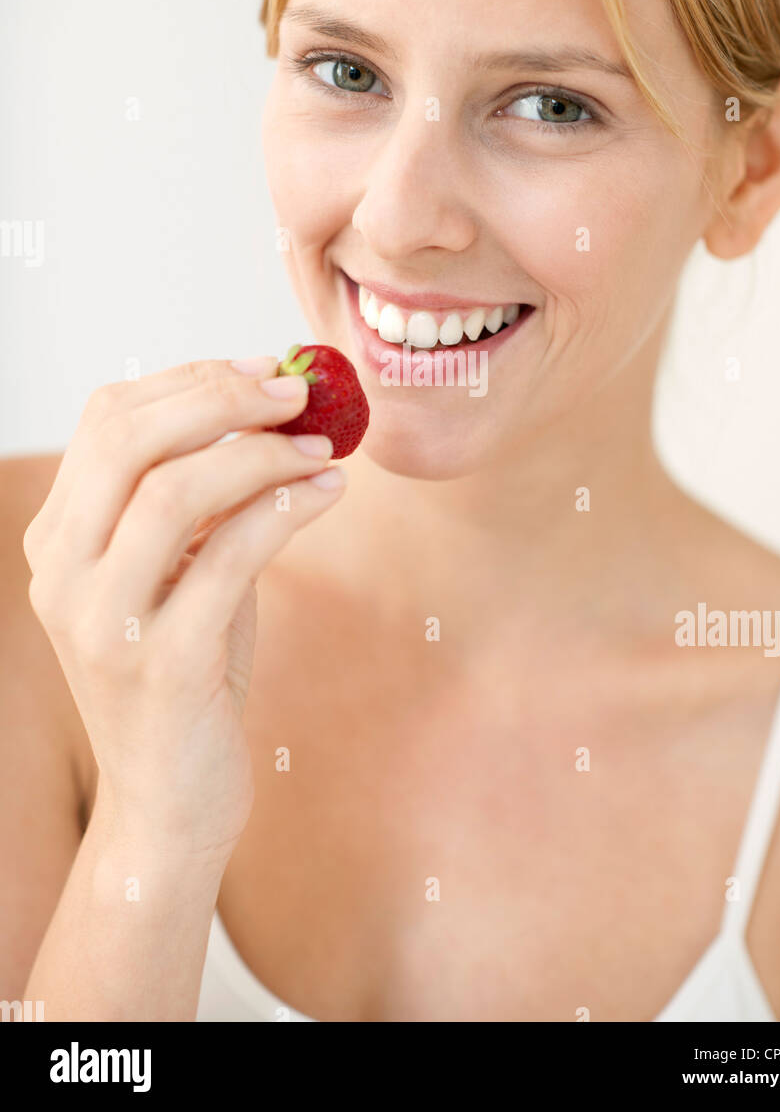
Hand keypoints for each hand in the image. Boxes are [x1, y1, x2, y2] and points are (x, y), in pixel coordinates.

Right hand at [23, 356, 345, 866]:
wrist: (171, 800)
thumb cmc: (186, 673)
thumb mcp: (180, 571)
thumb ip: (203, 498)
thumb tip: (270, 411)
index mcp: (58, 540)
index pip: (107, 420)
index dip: (191, 380)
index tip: (266, 371)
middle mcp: (63, 575)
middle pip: (131, 440)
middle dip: (223, 399)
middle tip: (298, 394)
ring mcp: (106, 622)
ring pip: (176, 491)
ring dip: (264, 453)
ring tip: (324, 446)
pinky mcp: (164, 664)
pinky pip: (230, 556)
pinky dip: (288, 508)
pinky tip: (328, 492)